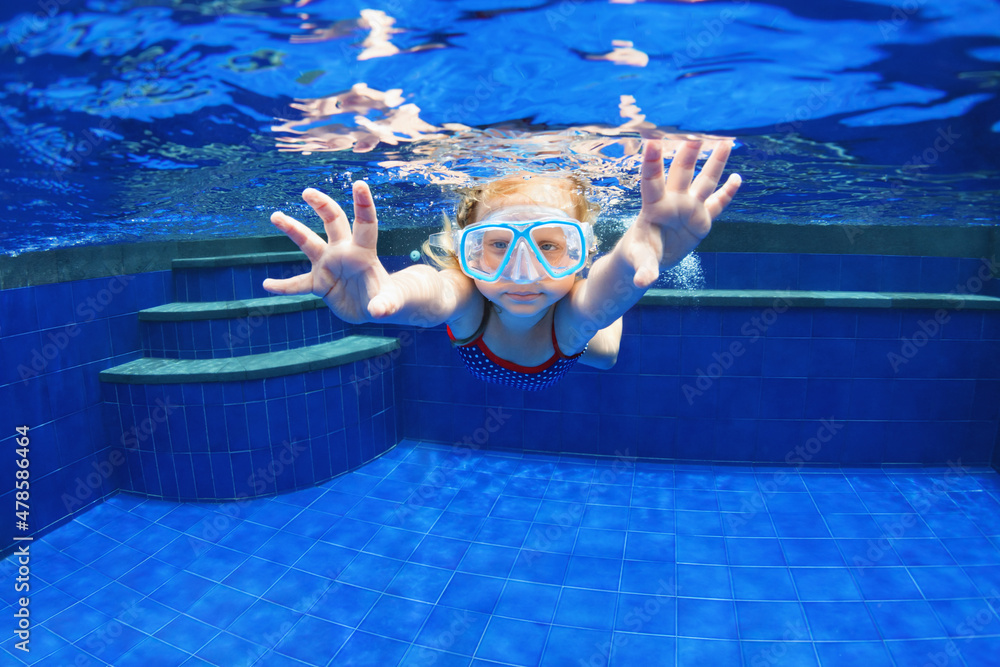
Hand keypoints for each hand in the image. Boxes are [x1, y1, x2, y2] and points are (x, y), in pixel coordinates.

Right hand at [262, 182, 401, 322]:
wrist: (374, 308)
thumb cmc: (386, 298)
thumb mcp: (389, 303)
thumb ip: (385, 305)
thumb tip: (378, 312)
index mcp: (363, 252)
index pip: (365, 223)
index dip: (363, 204)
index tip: (359, 183)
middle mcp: (343, 252)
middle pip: (333, 221)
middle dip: (322, 205)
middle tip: (307, 192)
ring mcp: (328, 265)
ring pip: (308, 242)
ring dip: (293, 229)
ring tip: (276, 216)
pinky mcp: (319, 283)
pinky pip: (298, 284)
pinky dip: (284, 286)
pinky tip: (268, 285)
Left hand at [623, 139, 740, 287]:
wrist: (647, 257)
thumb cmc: (638, 255)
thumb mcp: (640, 262)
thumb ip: (644, 269)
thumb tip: (644, 282)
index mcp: (653, 208)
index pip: (652, 182)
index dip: (652, 163)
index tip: (651, 141)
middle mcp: (673, 202)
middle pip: (681, 173)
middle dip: (688, 154)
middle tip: (694, 132)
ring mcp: (689, 209)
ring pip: (703, 182)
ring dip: (714, 163)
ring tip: (725, 143)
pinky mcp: (701, 220)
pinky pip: (717, 204)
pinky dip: (727, 193)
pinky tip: (737, 178)